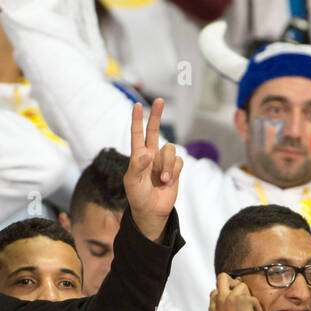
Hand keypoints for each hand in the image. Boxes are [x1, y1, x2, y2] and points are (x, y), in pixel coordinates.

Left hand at [124, 98, 180, 242]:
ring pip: (170, 150)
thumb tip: (147, 155)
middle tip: (159, 100)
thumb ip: (137, 167)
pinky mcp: (175, 169)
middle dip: (156, 115)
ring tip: (163, 179)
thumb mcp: (131, 182)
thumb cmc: (137, 196)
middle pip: (154, 130)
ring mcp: (163, 161)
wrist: (151, 211)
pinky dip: (174, 172)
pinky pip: (179, 162)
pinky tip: (168, 182)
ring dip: (168, 165)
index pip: (137, 134)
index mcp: (138, 155)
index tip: (137, 105)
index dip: (137, 119)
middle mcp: (151, 154)